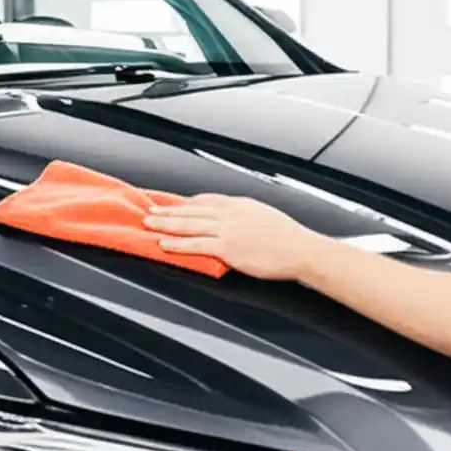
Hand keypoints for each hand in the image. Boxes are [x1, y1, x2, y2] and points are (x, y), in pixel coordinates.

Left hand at [143, 195, 330, 280]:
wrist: (301, 249)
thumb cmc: (288, 237)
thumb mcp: (262, 214)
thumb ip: (242, 213)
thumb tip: (228, 215)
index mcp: (239, 204)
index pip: (205, 200)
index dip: (185, 203)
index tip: (171, 203)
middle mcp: (229, 214)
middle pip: (191, 210)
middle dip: (167, 211)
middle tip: (150, 210)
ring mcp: (227, 230)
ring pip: (188, 225)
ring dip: (165, 224)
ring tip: (149, 224)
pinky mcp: (227, 248)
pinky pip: (195, 244)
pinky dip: (177, 243)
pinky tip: (164, 243)